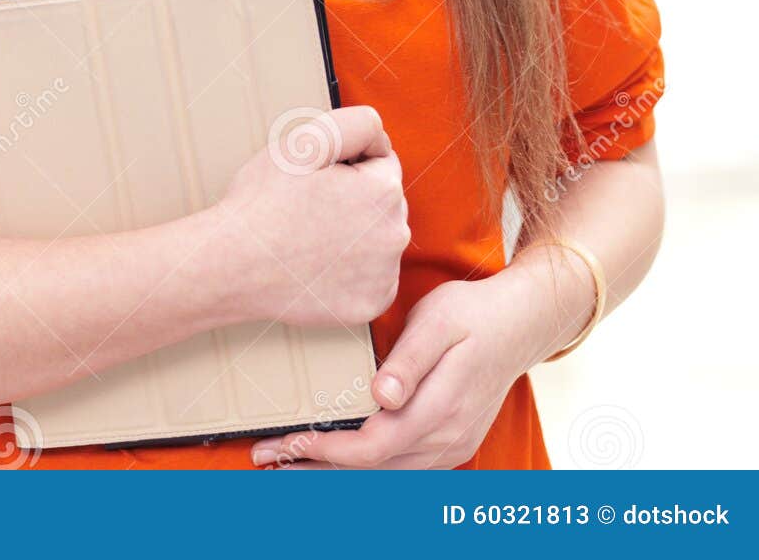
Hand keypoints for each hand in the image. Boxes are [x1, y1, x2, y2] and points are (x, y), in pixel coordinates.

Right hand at [211, 105, 409, 331]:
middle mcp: (395, 236)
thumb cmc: (264, 201)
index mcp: (384, 191)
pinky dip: (352, 270)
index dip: (347, 164)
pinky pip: (372, 276)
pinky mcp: (370, 305)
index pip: (382, 162)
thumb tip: (382, 139)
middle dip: (357, 197)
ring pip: (378, 238)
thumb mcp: (304, 141)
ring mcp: (384, 276)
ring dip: (356, 233)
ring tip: (311, 236)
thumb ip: (356, 124)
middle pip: (384, 201)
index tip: (317, 179)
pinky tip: (319, 265)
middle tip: (310, 207)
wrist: (233, 265)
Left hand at [251, 265, 550, 469]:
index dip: (327, 451)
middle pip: (374, 471)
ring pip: (386, 475)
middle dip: (317, 467)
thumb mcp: (438, 321)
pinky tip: (336, 456)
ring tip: (290, 461)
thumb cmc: (473, 314)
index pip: (374, 448)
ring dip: (337, 472)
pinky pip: (402, 468)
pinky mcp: (450, 444)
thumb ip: (409, 360)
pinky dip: (365, 467)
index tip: (289, 441)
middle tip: (270, 457)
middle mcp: (446, 439)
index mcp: (439, 409)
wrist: (519, 324)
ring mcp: (451, 446)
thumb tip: (381, 396)